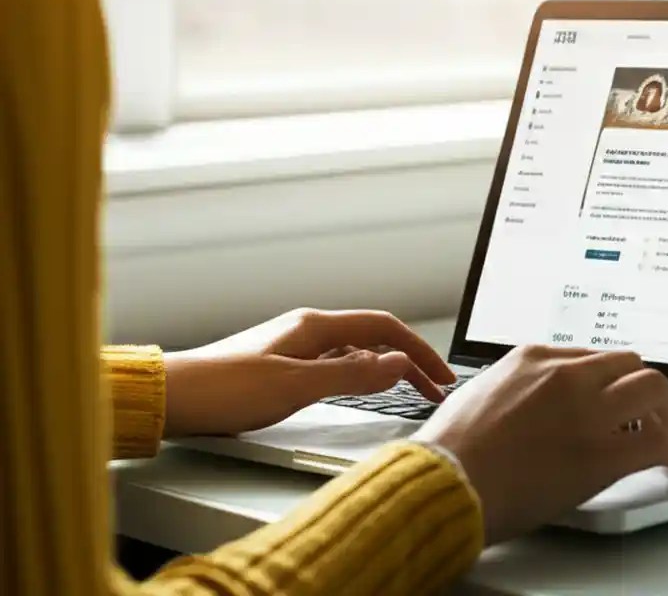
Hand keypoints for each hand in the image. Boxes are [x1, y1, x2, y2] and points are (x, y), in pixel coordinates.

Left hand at [163, 308, 454, 436]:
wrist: (170, 397)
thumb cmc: (224, 389)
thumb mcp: (297, 385)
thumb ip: (353, 374)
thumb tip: (399, 363)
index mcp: (315, 326)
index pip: (385, 329)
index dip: (419, 351)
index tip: (442, 376)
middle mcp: (308, 330)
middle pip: (375, 339)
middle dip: (410, 362)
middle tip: (436, 388)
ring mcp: (294, 347)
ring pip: (356, 353)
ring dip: (387, 371)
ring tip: (410, 392)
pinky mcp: (282, 367)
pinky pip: (336, 365)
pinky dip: (360, 377)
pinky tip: (362, 390)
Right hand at [412, 345, 667, 543]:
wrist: (446, 480)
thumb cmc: (451, 449)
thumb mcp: (480, 393)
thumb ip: (515, 388)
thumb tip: (528, 401)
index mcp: (535, 358)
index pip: (593, 358)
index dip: (611, 381)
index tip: (618, 397)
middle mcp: (567, 376)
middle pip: (630, 365)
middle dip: (647, 389)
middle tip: (654, 412)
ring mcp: (587, 410)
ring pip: (653, 389)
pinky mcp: (601, 452)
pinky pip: (657, 441)